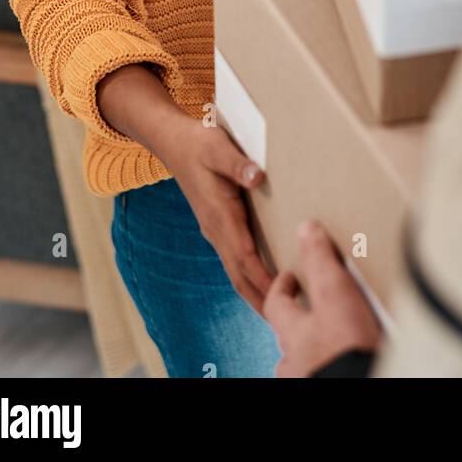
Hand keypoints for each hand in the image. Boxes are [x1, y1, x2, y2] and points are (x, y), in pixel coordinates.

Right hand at [167, 117, 273, 314]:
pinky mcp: (217, 227)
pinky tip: (264, 281)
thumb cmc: (199, 144)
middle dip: (261, 298)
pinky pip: (234, 260)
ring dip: (254, 292)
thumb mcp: (218, 147)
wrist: (174, 143)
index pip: (244, 256)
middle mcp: (216, 230)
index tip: (284, 293)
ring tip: (280, 310)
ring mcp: (215, 231)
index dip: (264, 277)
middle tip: (287, 318)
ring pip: (235, 271)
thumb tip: (258, 177)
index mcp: (220, 215)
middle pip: (239, 275)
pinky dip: (249, 276)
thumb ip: (237, 163)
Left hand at [264, 219, 382, 376]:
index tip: (288, 276)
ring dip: (314, 346)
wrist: (364, 380)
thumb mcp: (335, 293)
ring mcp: (309, 377)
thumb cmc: (346, 350)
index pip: (275, 304)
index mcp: (292, 333)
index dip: (281, 286)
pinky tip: (347, 357)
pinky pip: (325, 369)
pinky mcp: (332, 379)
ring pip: (304, 359)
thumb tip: (306, 229)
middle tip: (312, 308)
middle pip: (288, 336)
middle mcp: (295, 361)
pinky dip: (332, 362)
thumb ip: (320, 261)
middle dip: (298, 321)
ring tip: (334, 337)